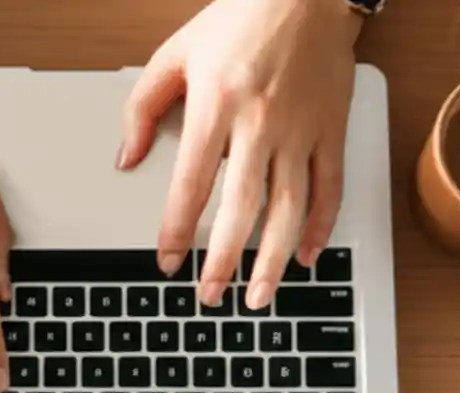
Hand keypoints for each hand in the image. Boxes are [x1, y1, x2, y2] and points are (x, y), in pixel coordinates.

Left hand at [119, 0, 362, 310]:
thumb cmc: (240, 16)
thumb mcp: (175, 51)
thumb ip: (142, 107)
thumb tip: (126, 159)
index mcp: (217, 105)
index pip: (192, 184)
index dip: (178, 229)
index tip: (168, 260)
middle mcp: (261, 123)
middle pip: (242, 209)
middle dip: (223, 261)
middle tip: (209, 295)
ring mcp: (302, 130)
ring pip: (289, 209)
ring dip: (272, 261)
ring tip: (258, 296)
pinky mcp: (333, 130)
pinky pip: (330, 188)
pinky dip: (320, 227)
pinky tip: (306, 256)